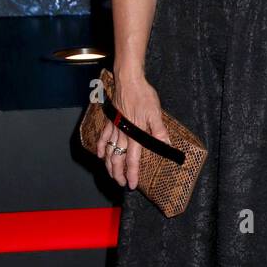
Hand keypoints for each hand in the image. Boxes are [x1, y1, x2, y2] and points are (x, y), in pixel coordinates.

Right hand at [97, 74, 170, 189]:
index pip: (133, 159)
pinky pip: (102, 136)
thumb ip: (159, 130)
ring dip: (109, 165)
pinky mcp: (110, 120)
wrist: (128, 81)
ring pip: (109, 151)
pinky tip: (99, 155)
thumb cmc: (143, 95)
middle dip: (118, 173)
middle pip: (117, 159)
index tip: (132, 184)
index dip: (132, 173)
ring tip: (111, 174)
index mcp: (135, 134)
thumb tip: (166, 145)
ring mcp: (115, 127)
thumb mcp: (155, 113)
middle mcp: (123, 133)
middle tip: (121, 183)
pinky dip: (100, 147)